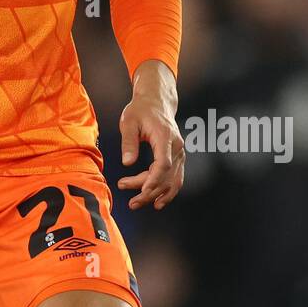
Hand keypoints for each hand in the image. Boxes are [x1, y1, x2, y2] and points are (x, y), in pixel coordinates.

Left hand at [117, 61, 183, 210]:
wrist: (156, 102)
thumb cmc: (140, 110)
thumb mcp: (128, 121)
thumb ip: (128, 142)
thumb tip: (127, 163)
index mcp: (165, 137)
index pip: (163, 163)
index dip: (154, 180)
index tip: (142, 192)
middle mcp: (177, 147)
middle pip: (166, 176)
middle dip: (148, 191)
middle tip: (130, 201)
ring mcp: (180, 153)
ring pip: (172, 180)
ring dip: (156, 195)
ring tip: (136, 204)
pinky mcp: (178, 157)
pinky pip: (176, 178)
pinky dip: (168, 191)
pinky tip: (156, 202)